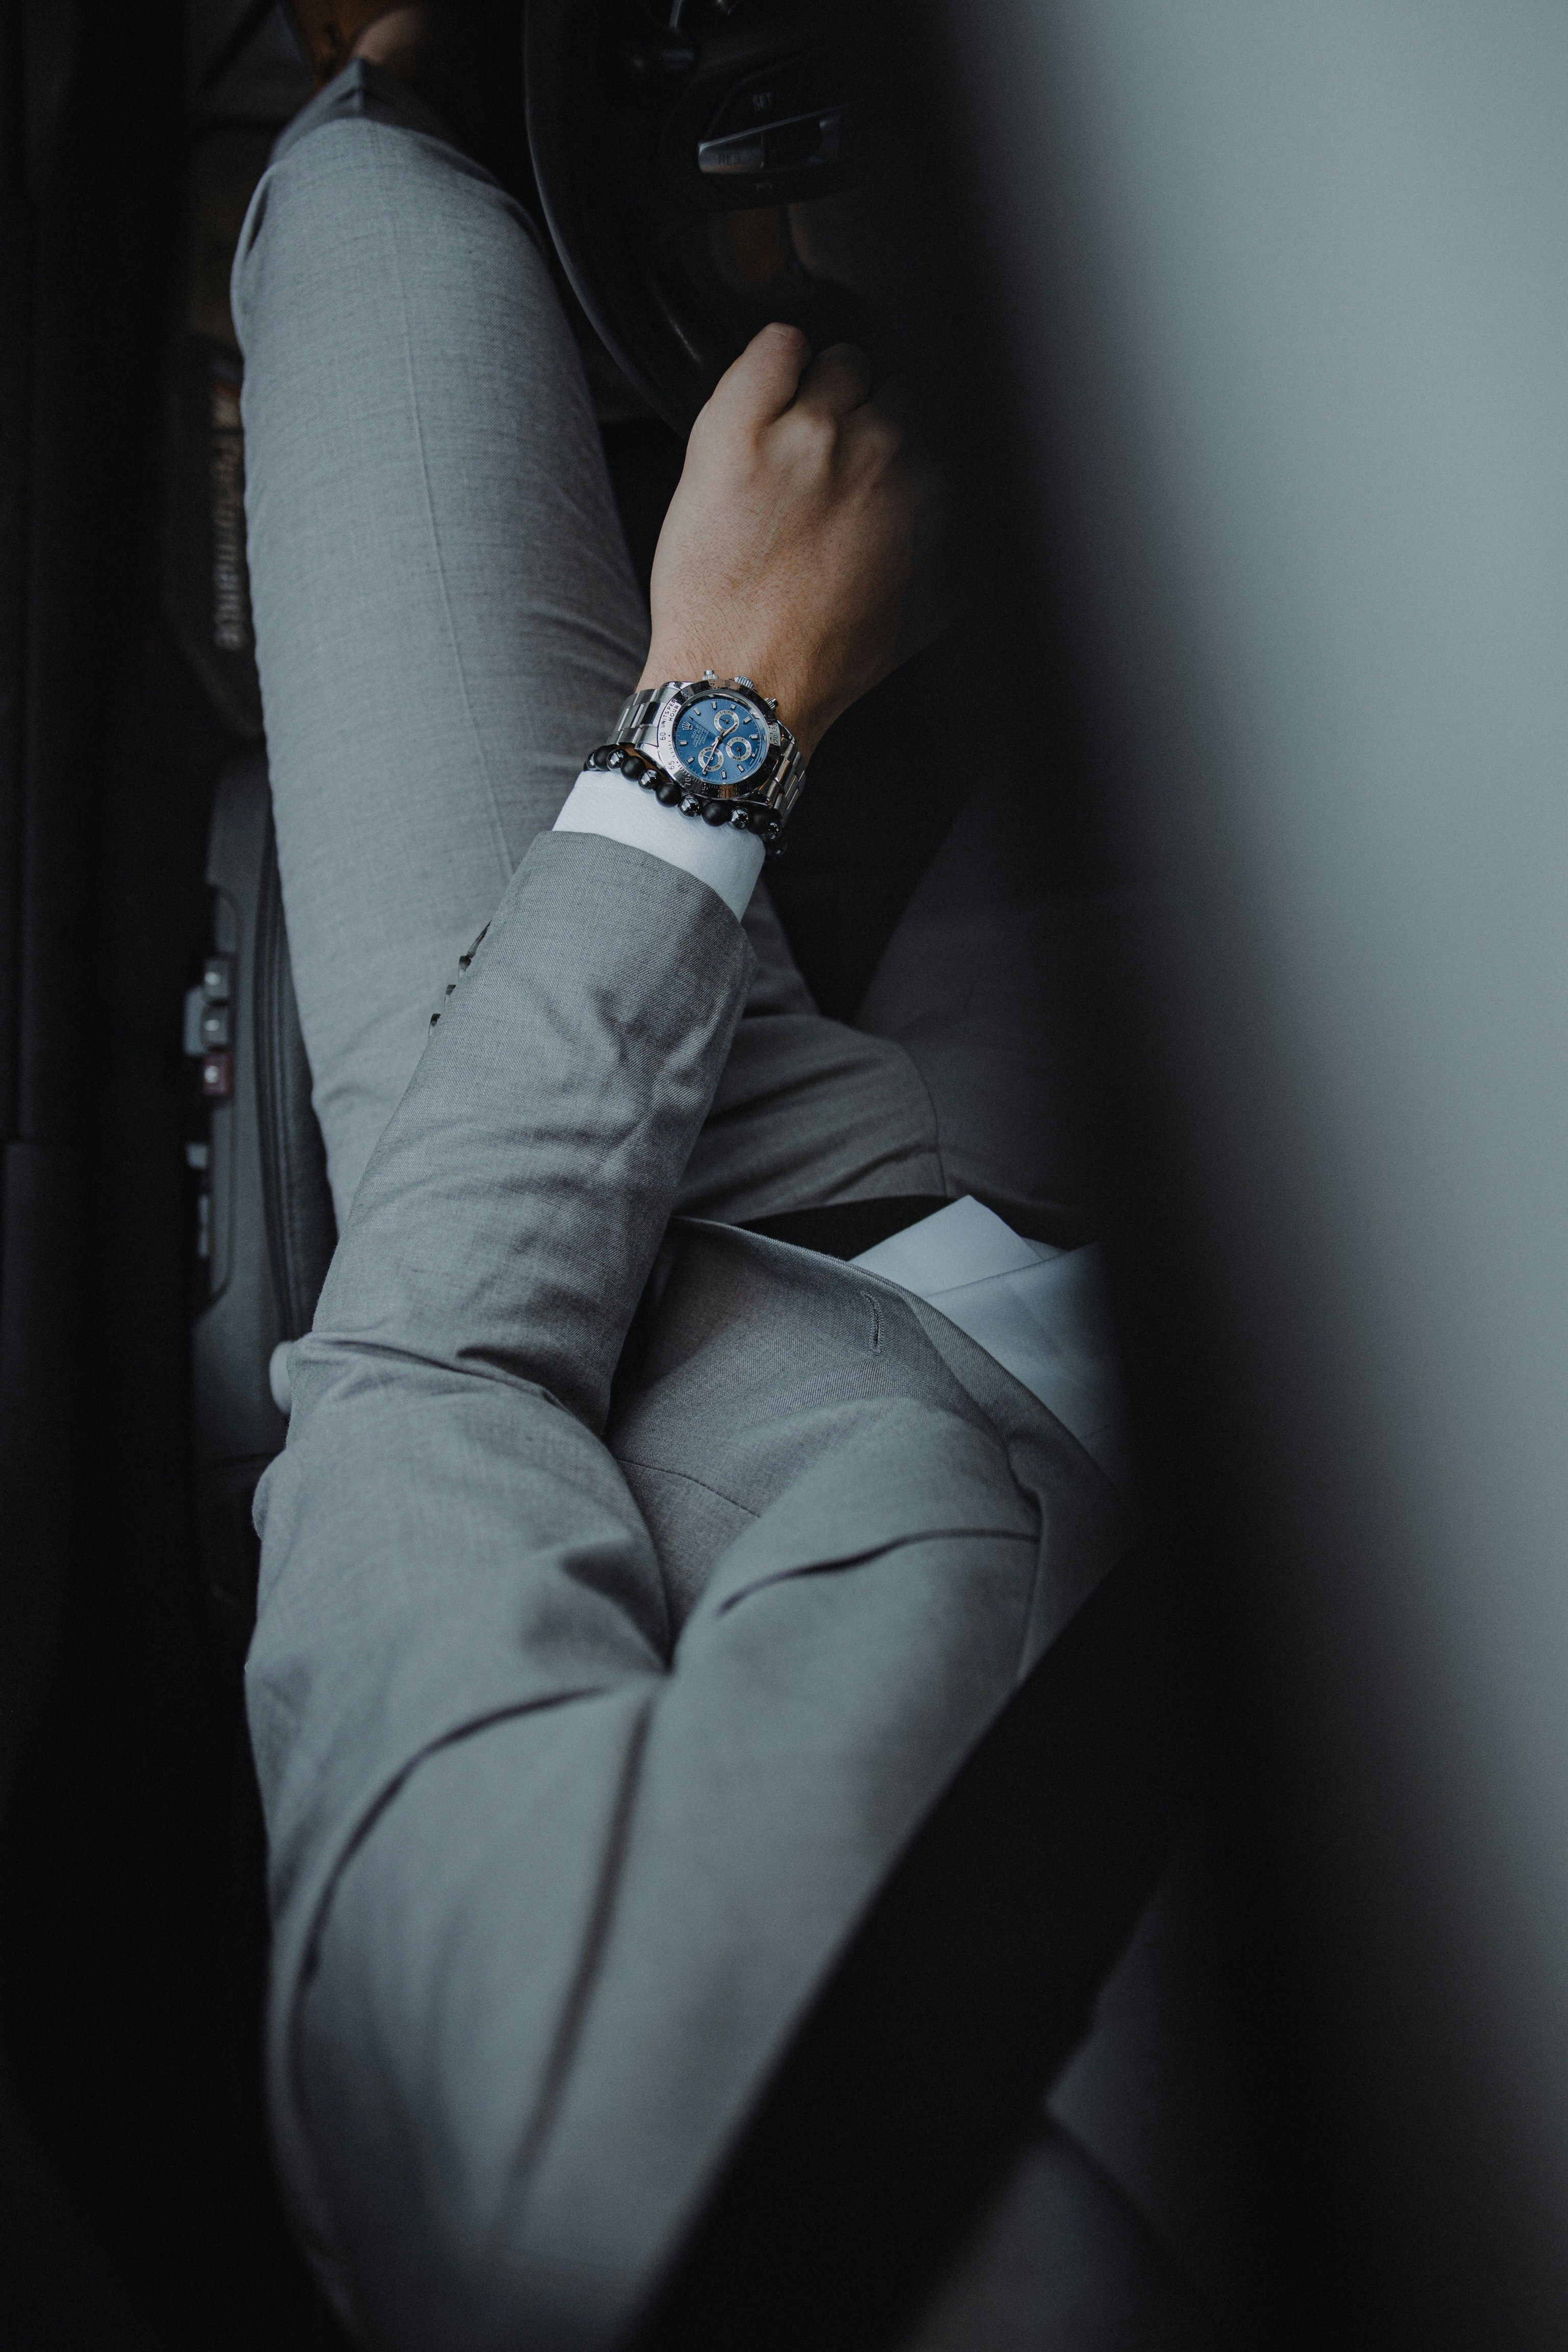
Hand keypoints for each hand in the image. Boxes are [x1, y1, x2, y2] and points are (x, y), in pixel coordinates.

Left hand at [640, 324, 938, 759]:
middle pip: (891, 384)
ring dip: (820, 389)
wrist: (742, 688)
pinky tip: (766, 396)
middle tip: (830, 459)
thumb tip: (966, 519)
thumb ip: (953, 551)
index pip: (940, 420)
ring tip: (792, 438)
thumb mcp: (924, 613)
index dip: (904, 442)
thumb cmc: (823, 664)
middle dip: (866, 414)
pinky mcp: (740, 430)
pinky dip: (775, 359)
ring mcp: (809, 435)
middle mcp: (881, 453)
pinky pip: (777, 346)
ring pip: (838, 361)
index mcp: (931, 494)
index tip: (881, 463)